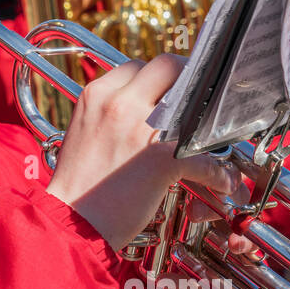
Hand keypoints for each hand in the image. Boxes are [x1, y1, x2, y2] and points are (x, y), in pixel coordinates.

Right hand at [45, 54, 251, 253]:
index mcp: (97, 94)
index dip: (156, 78)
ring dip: (207, 123)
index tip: (167, 89)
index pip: (136, 66)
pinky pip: (205, 158)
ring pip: (193, 104)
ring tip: (210, 139)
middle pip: (167, 66)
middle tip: (195, 98)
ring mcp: (141, 128)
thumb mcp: (84, 132)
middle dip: (186, 78)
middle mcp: (119, 103)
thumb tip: (143, 110)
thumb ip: (110, 113)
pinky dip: (217, 174)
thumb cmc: (78, 186)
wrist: (71, 222)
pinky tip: (219, 183)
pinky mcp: (162, 159)